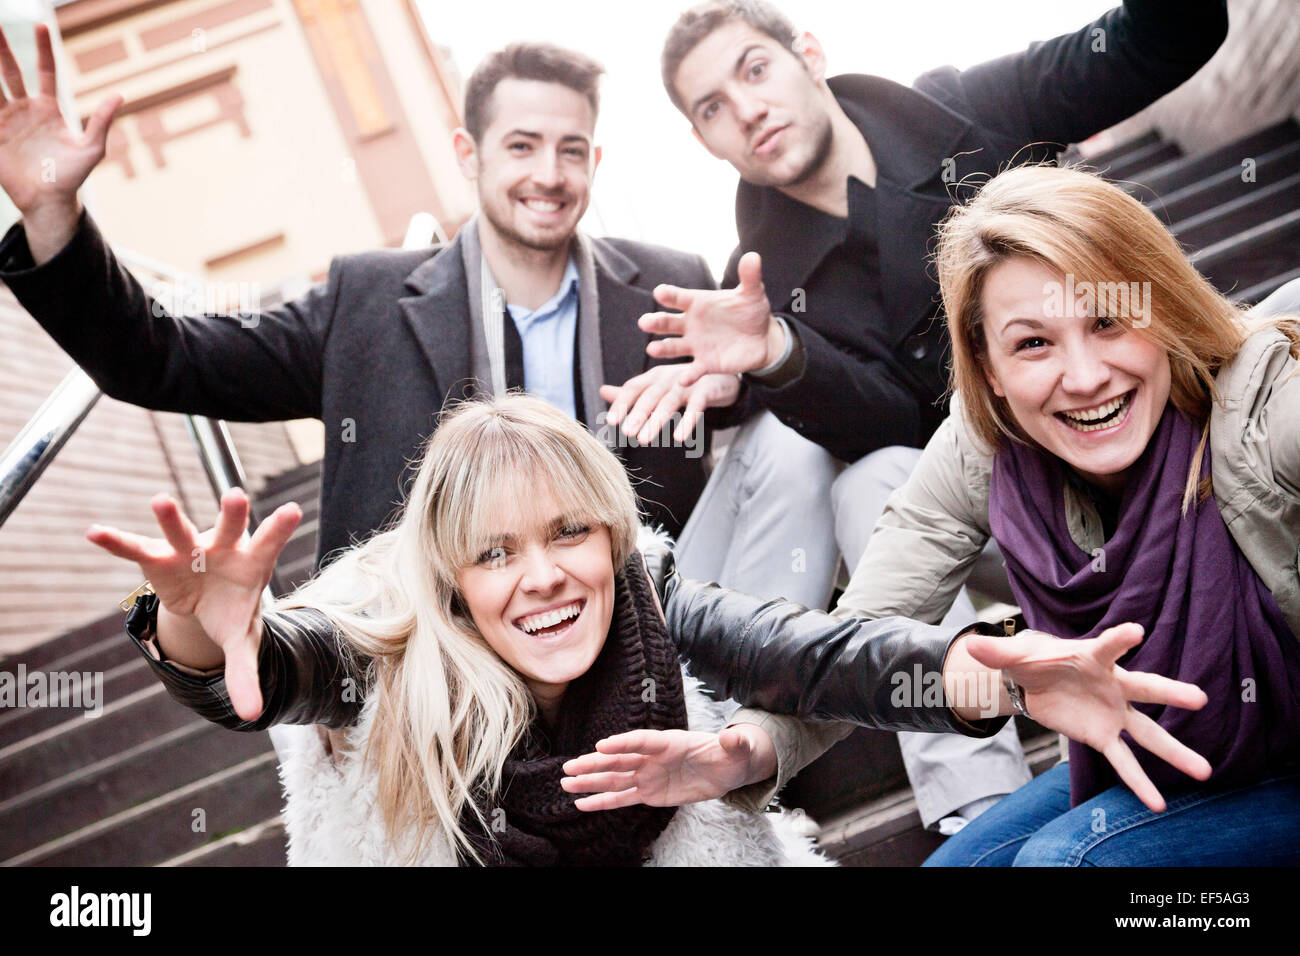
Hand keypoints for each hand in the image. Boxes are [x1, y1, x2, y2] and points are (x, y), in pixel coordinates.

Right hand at [0, 25, 119, 214]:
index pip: (45, 71)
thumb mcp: (91, 148)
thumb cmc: (73, 176)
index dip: (43, 49)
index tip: (40, 25)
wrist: (49, 201)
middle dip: (2, 48)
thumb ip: (101, 121)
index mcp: (49, 109)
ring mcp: (7, 120)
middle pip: (10, 71)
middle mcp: (25, 109)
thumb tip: (120, 94)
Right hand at [86, 488, 300, 720]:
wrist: (208, 603)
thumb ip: (245, 676)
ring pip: (181, 530)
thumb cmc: (232, 613)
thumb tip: (253, 717)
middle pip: (230, 528)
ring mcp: (190, 550)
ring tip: (159, 500)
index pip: (270, 544)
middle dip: (232, 513)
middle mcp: (224, 549)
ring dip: (171, 517)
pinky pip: (136, 548)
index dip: (280, 528)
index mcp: (252, 565)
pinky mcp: (160, 559)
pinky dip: (116, 542)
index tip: (294, 509)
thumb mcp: (241, 645)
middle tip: (236, 495)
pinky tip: (93, 533)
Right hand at [560, 724, 775, 809]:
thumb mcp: (737, 750)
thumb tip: (736, 738)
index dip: (623, 743)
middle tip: (570, 767)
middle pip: (620, 760)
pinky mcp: (648, 793)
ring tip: (566, 784)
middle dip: (595, 763)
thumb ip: (735, 744)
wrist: (726, 769)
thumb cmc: (730, 755)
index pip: (643, 741)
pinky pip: (622, 798)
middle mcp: (653, 758)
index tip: (602, 745)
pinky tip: (581, 805)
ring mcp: (648, 775)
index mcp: (670, 743)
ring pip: (614, 779)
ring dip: (590, 781)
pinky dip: (602, 801)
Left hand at [600, 364, 739, 443]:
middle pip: (650, 396)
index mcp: (654, 376)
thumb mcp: (656, 387)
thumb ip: (631, 392)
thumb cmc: (682, 384)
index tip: (610, 421)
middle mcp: (668, 377)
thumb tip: (602, 391)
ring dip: (656, 420)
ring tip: (644, 439)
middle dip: (637, 414)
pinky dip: (688, 422)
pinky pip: (696, 407)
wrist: (720, 376)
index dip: (622, 403)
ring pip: (669, 402)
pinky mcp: (706, 391)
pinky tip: (679, 438)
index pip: (633, 388)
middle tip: (627, 433)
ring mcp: (688, 383)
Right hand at [639, 252, 784, 385]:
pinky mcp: (705, 363)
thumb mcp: (752, 293)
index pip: (678, 298)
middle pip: (667, 323)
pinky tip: (683, 380)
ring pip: (673, 346)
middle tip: (644, 323)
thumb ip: (749, 276)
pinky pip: (693, 370)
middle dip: (656, 322)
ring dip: (662, 348)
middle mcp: (690, 324)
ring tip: (652, 349)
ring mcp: (696, 345)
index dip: (669, 295)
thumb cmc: (751, 311)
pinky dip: (688, 376)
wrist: (762, 338)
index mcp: (697, 304)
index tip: (660, 293)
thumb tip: (753, 256)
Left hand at [963, 622, 1212, 811]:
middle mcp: (1113, 683)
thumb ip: (998, 652)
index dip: (1120, 638)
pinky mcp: (1103, 735)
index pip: (1109, 645)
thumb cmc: (1032, 659)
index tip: (1136, 631)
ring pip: (1148, 732)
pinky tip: (1157, 804)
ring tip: (1205, 771)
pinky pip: (1125, 761)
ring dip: (1174, 751)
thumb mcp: (1015, 655)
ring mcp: (1113, 712)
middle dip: (1170, 691)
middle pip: (1145, 686)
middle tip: (1200, 698)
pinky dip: (1139, 783)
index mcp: (1092, 656)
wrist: (1033, 680)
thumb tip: (971, 645)